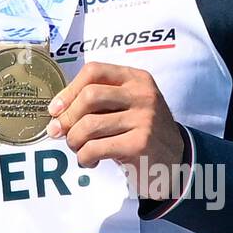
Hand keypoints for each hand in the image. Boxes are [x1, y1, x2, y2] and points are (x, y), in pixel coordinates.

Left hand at [45, 62, 184, 200]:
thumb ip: (98, 102)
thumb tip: (56, 112)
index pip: (94, 71)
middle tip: (60, 133)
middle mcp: (143, 95)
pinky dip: (84, 157)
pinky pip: (96, 148)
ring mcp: (144, 119)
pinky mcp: (140, 144)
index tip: (55, 109)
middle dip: (67, 118)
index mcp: (136, 78)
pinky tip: (90, 161)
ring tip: (78, 149)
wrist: (177, 161)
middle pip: (89, 96)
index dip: (68, 90)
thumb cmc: (141, 131)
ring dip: (74, 141)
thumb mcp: (127, 106)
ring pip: (89, 125)